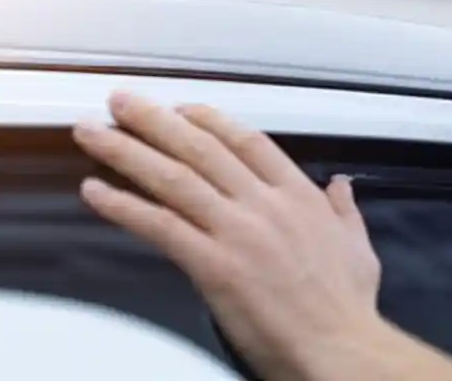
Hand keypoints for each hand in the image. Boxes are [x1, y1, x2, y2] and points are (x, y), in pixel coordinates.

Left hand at [72, 93, 383, 379]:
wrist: (341, 349)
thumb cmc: (347, 309)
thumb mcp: (358, 248)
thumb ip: (344, 212)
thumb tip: (341, 187)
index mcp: (298, 196)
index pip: (245, 140)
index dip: (207, 119)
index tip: (180, 108)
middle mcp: (264, 204)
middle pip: (199, 147)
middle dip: (153, 119)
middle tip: (121, 101)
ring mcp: (237, 232)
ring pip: (173, 177)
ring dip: (126, 150)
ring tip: (93, 133)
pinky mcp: (215, 265)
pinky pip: (160, 226)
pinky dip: (124, 205)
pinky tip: (97, 192)